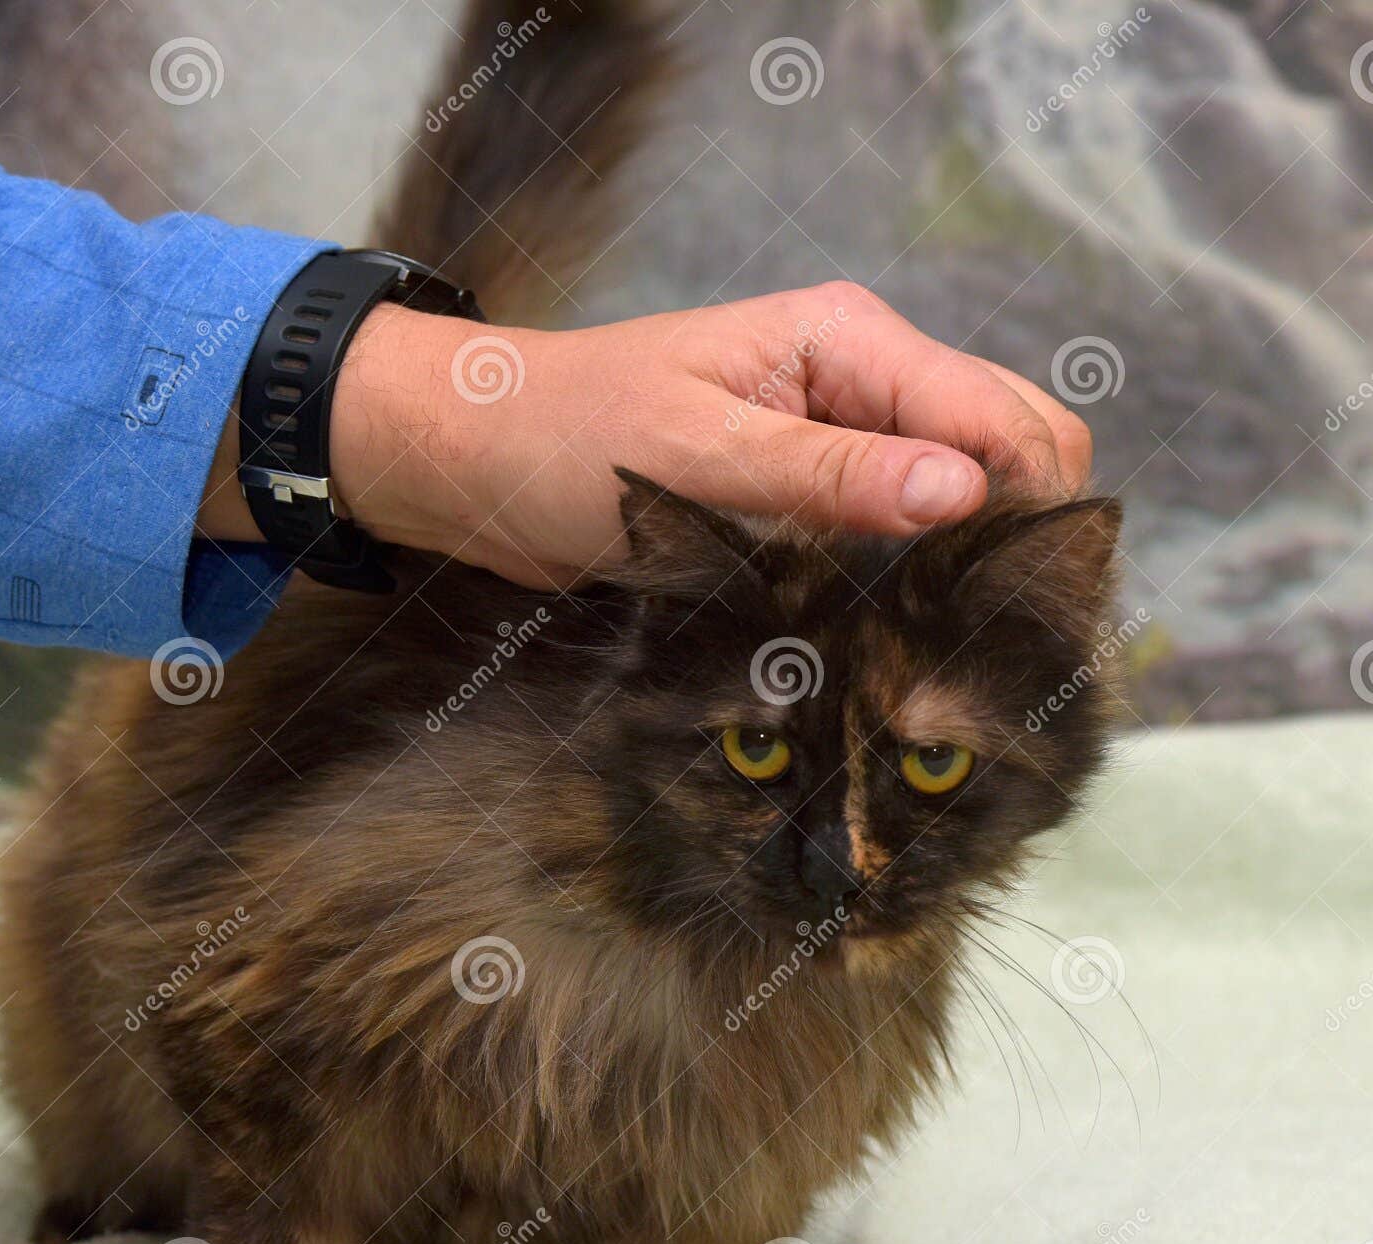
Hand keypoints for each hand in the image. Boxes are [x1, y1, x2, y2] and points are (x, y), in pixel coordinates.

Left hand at [203, 282, 1092, 590]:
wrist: (476, 464)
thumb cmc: (564, 439)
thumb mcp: (697, 454)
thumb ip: (829, 474)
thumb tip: (965, 492)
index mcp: (850, 341)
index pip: (996, 415)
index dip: (1027, 506)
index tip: (1023, 606)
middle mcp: (862, 380)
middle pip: (1004, 443)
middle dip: (1019, 526)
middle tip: (994, 633)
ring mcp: (839, 437)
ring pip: (960, 490)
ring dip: (971, 554)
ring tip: (960, 643)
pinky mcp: (809, 492)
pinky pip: (898, 526)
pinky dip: (919, 570)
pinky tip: (909, 627)